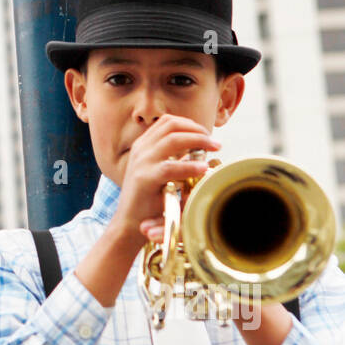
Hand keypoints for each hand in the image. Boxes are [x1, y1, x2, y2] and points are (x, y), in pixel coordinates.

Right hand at [112, 115, 221, 245]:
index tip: (206, 135)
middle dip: (198, 130)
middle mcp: (140, 149)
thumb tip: (198, 147)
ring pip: (173, 140)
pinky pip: (171, 166)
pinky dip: (190, 166)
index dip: (190, 124)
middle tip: (215, 143)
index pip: (168, 122)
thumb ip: (173, 157)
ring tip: (214, 150)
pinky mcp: (145, 178)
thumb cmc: (148, 199)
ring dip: (199, 141)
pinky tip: (203, 169)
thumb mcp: (159, 171)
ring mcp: (141, 162)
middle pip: (172, 125)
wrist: (129, 222)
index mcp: (143, 145)